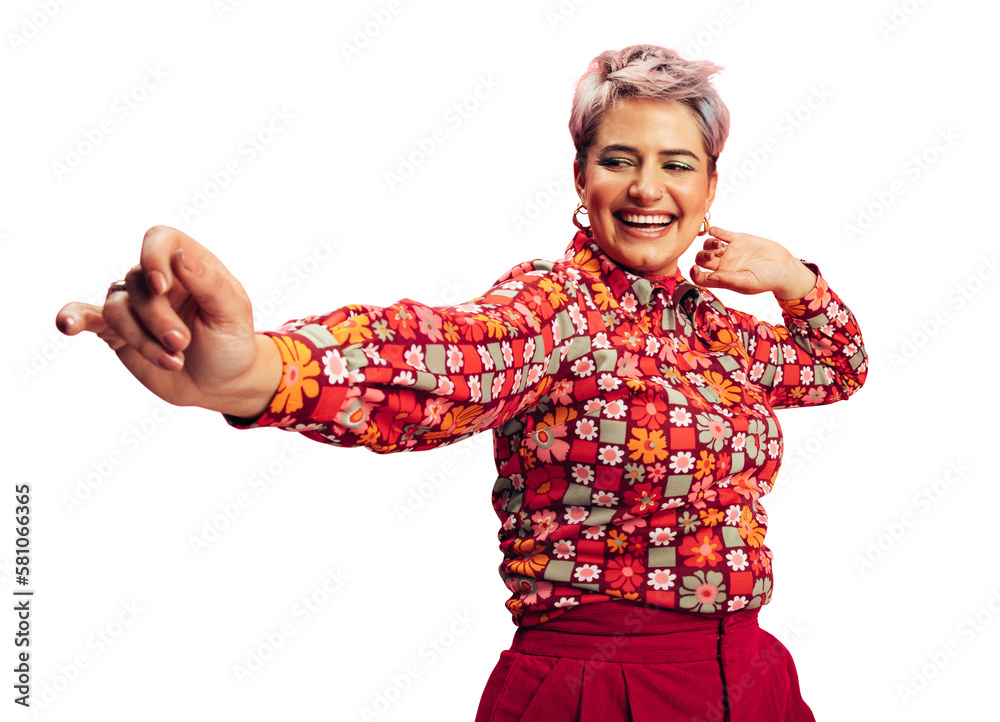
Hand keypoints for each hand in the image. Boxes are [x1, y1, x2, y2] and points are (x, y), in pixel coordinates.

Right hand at [55, 225, 281, 417]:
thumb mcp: (233, 313)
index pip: (159, 240)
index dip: (154, 257)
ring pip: (118, 308)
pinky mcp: (116, 332)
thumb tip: (180, 256)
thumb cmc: (230, 342)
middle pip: (138, 284)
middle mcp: (156, 279)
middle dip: (158, 318)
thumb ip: (210, 283)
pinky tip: (66, 325)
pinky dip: (73, 318)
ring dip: (142, 338)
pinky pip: (87, 317)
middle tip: (182, 344)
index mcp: (187, 265)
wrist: (221, 383)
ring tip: (173, 359)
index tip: (162, 287)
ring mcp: (134, 305)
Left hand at [689, 226, 816, 298]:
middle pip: (702, 259)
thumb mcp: (748, 282)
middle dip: (702, 256)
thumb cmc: (767, 280)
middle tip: (711, 255)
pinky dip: (716, 232)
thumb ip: (729, 279)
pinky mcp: (738, 240)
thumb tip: (710, 277)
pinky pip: (722, 234)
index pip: (702, 277)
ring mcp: (730, 251)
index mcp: (723, 279)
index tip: (694, 268)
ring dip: (709, 244)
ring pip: (709, 245)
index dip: (695, 274)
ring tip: (718, 245)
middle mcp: (723, 265)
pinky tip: (715, 231)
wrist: (784, 267)